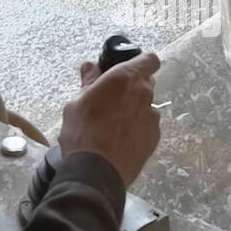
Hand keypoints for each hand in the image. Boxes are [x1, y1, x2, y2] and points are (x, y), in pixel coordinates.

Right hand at [58, 52, 161, 187]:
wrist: (97, 172)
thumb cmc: (83, 132)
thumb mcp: (76, 103)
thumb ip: (88, 81)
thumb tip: (91, 67)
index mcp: (126, 78)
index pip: (149, 59)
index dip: (140, 62)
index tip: (127, 68)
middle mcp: (145, 94)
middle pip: (146, 82)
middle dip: (131, 87)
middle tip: (111, 98)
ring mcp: (152, 117)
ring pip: (145, 105)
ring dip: (134, 109)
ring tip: (113, 124)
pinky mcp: (154, 138)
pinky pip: (147, 125)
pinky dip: (137, 128)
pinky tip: (120, 139)